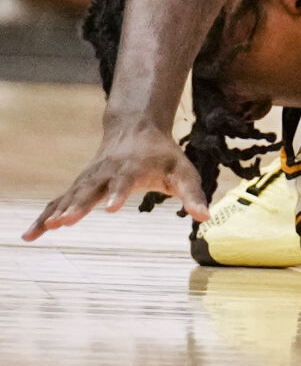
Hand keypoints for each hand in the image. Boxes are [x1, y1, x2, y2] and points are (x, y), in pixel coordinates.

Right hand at [23, 125, 206, 239]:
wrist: (136, 130)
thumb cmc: (163, 156)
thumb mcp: (184, 172)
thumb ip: (193, 195)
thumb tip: (205, 218)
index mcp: (132, 168)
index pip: (124, 182)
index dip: (118, 194)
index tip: (111, 208)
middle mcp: (106, 172)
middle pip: (91, 190)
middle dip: (79, 206)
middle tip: (66, 222)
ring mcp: (89, 178)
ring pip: (70, 196)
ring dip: (57, 212)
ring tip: (44, 230)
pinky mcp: (79, 185)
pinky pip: (59, 201)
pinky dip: (45, 216)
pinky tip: (31, 236)